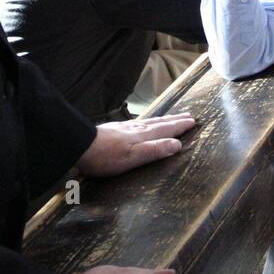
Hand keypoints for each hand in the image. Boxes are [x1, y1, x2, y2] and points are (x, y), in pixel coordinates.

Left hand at [77, 112, 195, 176]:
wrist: (80, 146)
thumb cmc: (105, 157)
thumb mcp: (133, 157)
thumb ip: (155, 150)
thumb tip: (177, 144)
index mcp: (142, 136)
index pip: (166, 129)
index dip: (180, 126)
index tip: (193, 121)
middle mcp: (136, 129)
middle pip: (159, 123)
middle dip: (175, 120)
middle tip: (188, 115)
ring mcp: (125, 129)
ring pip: (149, 122)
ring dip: (163, 120)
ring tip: (171, 118)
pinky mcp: (114, 131)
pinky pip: (138, 124)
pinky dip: (147, 123)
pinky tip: (142, 124)